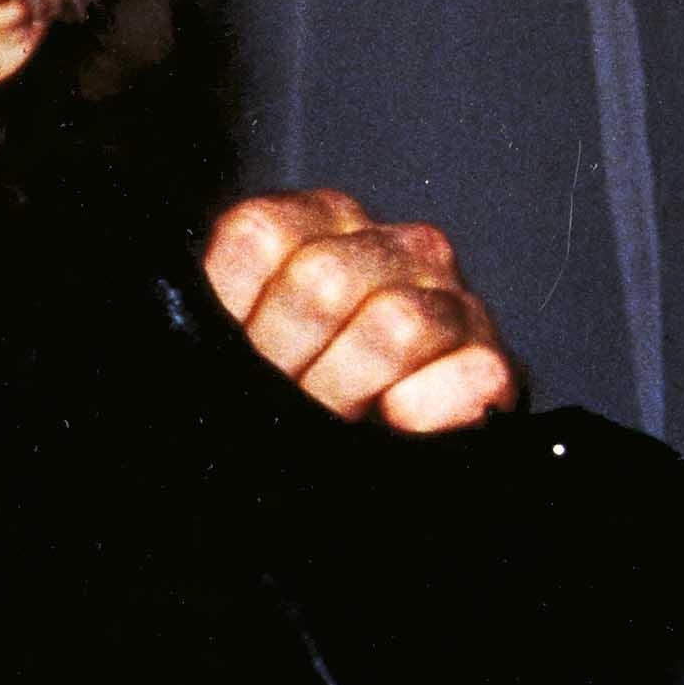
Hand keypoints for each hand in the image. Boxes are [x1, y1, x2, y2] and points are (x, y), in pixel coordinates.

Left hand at [203, 189, 520, 432]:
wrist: (365, 459)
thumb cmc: (282, 401)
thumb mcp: (232, 349)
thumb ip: (213, 312)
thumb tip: (191, 324)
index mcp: (318, 225)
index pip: (261, 234)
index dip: (240, 310)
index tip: (247, 352)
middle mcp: (394, 246)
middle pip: (324, 280)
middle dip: (292, 359)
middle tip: (292, 393)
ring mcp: (452, 300)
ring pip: (398, 326)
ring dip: (352, 389)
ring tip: (340, 412)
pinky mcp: (492, 362)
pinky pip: (463, 378)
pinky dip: (423, 412)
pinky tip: (396, 421)